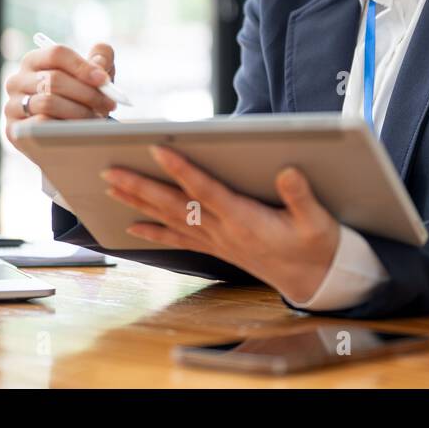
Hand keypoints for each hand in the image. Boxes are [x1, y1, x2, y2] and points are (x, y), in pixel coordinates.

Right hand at [3, 41, 116, 153]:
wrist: (65, 137)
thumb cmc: (80, 98)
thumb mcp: (93, 76)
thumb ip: (101, 58)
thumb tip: (99, 64)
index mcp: (34, 60)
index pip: (57, 54)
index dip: (83, 66)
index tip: (104, 80)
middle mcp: (17, 80)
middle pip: (54, 79)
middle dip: (87, 93)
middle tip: (109, 104)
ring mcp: (12, 105)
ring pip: (48, 103)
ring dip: (79, 112)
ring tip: (98, 118)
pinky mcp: (13, 131)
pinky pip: (40, 126)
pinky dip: (64, 127)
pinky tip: (80, 131)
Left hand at [101, 145, 341, 304]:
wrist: (315, 278)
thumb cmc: (316, 244)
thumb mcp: (317, 220)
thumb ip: (301, 196)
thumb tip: (287, 171)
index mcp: (246, 220)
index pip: (206, 190)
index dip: (182, 169)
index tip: (159, 149)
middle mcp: (224, 231)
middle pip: (175, 205)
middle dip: (141, 187)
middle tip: (111, 171)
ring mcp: (217, 240)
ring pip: (170, 219)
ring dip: (139, 203)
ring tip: (111, 188)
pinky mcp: (216, 247)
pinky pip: (179, 239)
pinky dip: (153, 231)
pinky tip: (132, 226)